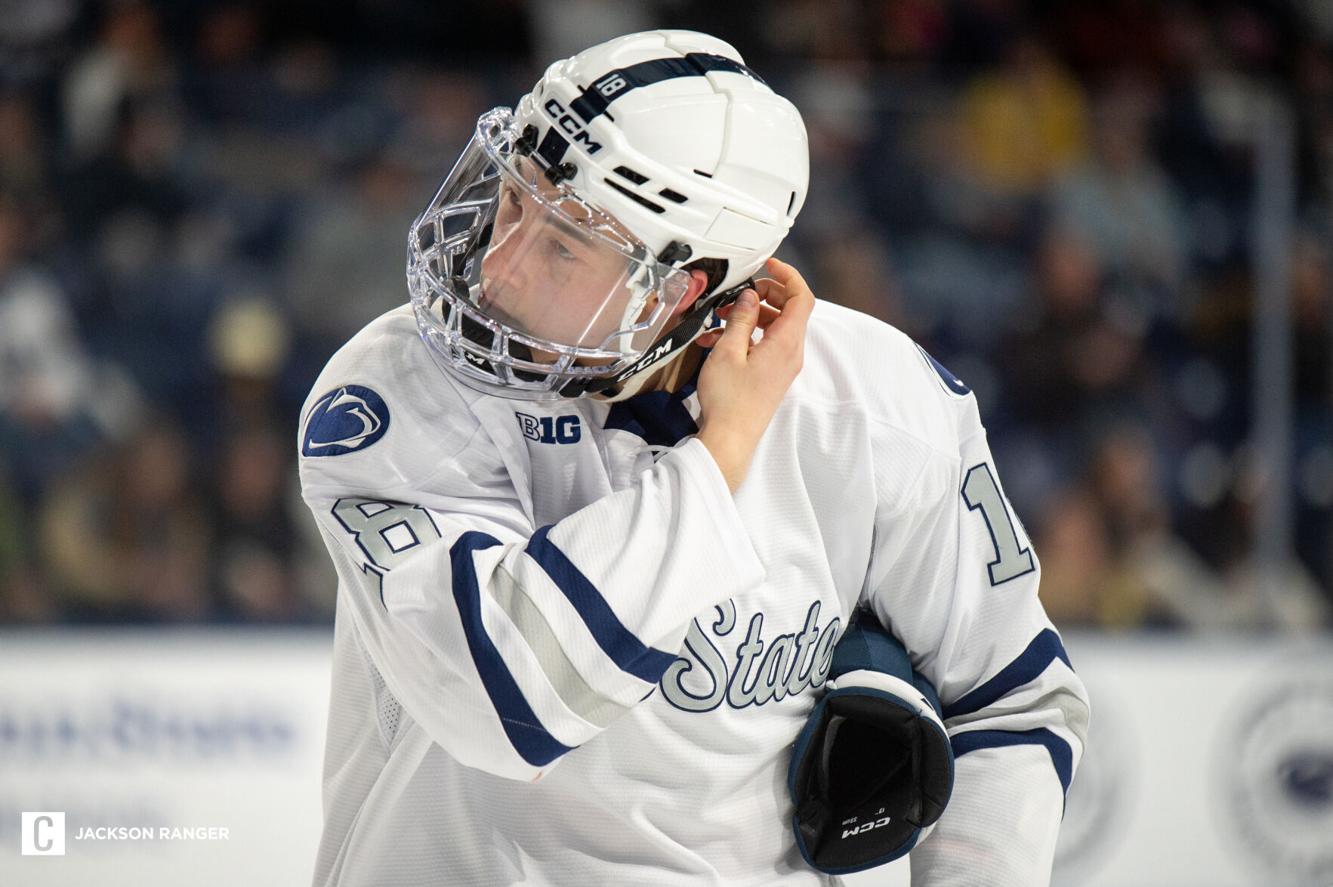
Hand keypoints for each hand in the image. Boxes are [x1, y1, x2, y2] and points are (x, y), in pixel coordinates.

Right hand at [695, 257, 813, 491]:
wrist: (730, 439)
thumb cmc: (729, 400)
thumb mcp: (728, 351)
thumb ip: (740, 318)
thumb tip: (749, 296)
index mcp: (786, 343)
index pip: (802, 298)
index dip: (788, 275)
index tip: (767, 264)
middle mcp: (791, 353)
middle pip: (789, 310)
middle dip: (764, 294)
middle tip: (738, 292)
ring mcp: (782, 365)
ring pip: (774, 327)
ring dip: (750, 315)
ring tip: (720, 316)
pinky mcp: (771, 375)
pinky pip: (764, 345)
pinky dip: (746, 335)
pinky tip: (716, 339)